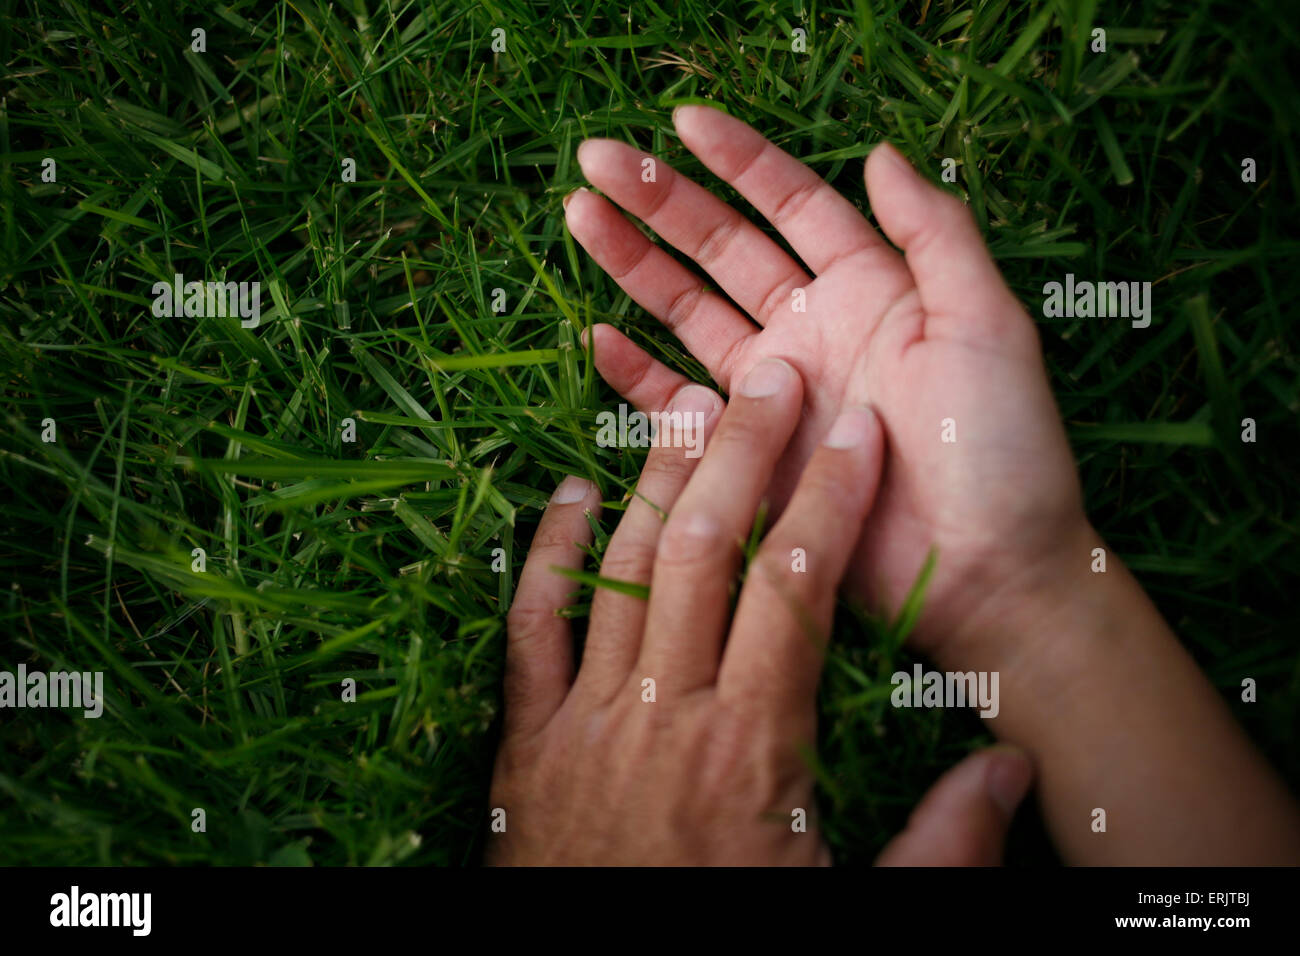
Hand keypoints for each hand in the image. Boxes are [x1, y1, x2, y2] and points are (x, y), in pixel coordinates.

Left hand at [488, 364, 1032, 864]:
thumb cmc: (730, 943)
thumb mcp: (856, 910)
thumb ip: (940, 846)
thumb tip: (1014, 769)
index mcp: (752, 747)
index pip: (794, 587)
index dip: (828, 499)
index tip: (856, 430)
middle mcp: (665, 712)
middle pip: (704, 552)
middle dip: (745, 454)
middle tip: (772, 377)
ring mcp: (584, 721)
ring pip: (618, 572)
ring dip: (656, 483)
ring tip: (689, 406)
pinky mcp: (526, 742)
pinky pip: (528, 628)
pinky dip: (542, 555)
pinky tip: (561, 493)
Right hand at [564, 105, 1088, 666]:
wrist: (986, 571)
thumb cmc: (1000, 446)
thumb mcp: (987, 323)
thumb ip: (936, 234)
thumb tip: (880, 151)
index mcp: (871, 290)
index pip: (792, 206)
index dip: (739, 162)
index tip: (682, 124)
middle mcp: (814, 331)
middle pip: (723, 250)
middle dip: (661, 202)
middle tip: (596, 161)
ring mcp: (775, 394)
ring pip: (689, 312)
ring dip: (635, 267)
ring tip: (580, 218)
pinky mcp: (749, 455)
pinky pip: (677, 406)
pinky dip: (636, 373)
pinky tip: (598, 333)